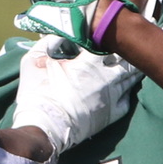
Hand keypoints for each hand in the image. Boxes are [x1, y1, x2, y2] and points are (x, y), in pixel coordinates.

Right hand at [12, 41, 140, 153]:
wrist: (43, 128)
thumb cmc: (37, 94)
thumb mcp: (33, 61)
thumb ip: (47, 43)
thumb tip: (57, 35)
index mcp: (89, 62)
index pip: (106, 42)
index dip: (102, 39)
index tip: (98, 39)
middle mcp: (106, 77)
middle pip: (125, 60)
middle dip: (122, 54)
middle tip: (118, 51)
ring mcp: (112, 97)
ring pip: (130, 79)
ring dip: (127, 72)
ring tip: (123, 68)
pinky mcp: (112, 114)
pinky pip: (127, 100)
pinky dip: (124, 93)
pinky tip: (118, 91)